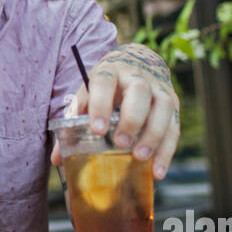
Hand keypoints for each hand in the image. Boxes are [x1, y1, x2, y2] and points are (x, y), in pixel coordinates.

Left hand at [51, 44, 180, 180]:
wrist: (139, 60)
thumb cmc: (107, 85)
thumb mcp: (88, 93)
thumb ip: (74, 120)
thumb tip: (57, 157)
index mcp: (109, 71)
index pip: (104, 83)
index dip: (101, 104)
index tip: (98, 129)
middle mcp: (137, 75)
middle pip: (139, 92)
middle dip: (132, 118)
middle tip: (121, 142)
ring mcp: (158, 87)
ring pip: (163, 107)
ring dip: (153, 134)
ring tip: (140, 157)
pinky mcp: (173, 101)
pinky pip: (174, 126)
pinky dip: (167, 150)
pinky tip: (157, 171)